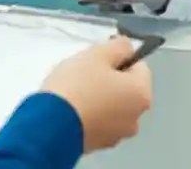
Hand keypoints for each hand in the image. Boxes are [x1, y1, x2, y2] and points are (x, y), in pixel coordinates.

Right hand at [41, 37, 153, 152]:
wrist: (49, 125)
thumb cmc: (77, 85)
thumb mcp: (98, 54)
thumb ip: (119, 46)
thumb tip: (128, 48)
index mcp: (142, 94)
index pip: (138, 65)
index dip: (118, 58)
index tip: (98, 60)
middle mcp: (135, 118)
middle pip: (125, 88)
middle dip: (108, 79)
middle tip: (84, 74)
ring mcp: (117, 135)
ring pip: (111, 106)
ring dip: (98, 97)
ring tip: (74, 92)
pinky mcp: (97, 145)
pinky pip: (98, 121)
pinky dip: (89, 114)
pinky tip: (71, 109)